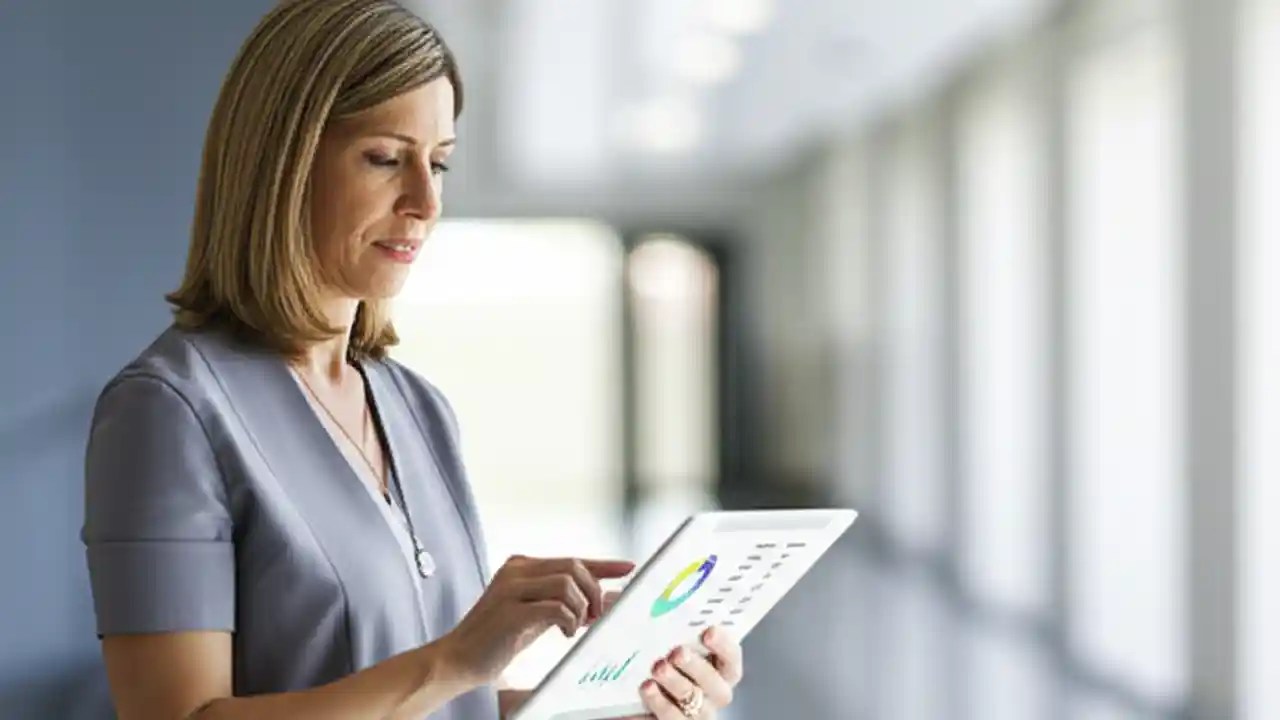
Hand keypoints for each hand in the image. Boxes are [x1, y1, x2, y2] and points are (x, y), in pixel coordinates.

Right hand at [437, 555, 635, 686]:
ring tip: (575, 626)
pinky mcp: (510, 610)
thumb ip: (565, 603)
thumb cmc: (499, 638)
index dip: (603, 563)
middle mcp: (516, 570)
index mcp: (522, 566)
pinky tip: (564, 633)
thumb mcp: (537, 615)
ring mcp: (511, 588)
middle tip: (596, 616)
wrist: (459, 658)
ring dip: (581, 608)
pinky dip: (568, 620)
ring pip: (567, 583)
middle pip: (574, 566)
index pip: (572, 559)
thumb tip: (604, 601)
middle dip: (594, 592)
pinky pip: (555, 607)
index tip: (628, 567)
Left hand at [633, 626, 743, 719]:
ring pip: (693, 700)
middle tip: (677, 652)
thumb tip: (638, 586)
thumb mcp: (657, 634)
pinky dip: (660, 702)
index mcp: (717, 667)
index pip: (732, 657)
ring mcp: (695, 713)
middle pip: (716, 684)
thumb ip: (658, 615)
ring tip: (658, 667)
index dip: (724, 645)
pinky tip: (647, 687)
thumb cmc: (651, 656)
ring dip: (676, 682)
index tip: (708, 631)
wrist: (628, 691)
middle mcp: (713, 693)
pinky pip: (673, 718)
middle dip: (697, 667)